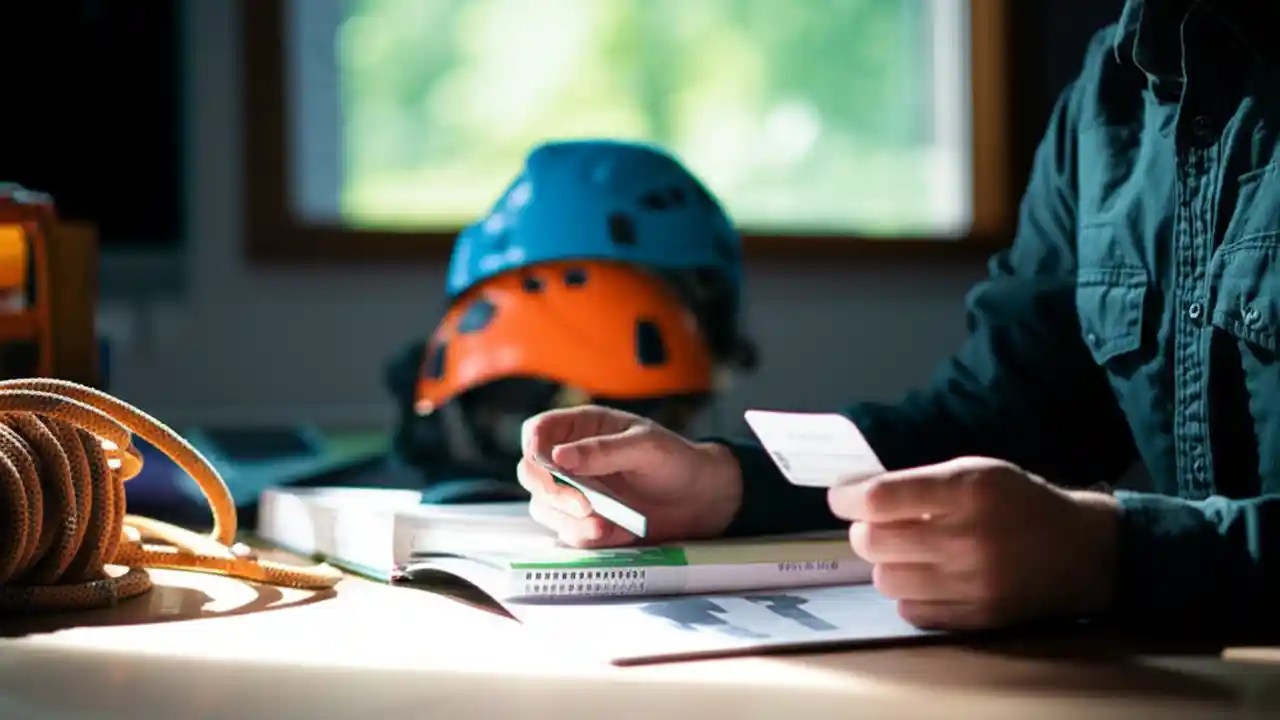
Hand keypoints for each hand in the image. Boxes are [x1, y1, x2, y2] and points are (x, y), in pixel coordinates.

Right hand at [518, 406, 742, 547]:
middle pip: (530, 472)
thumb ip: (603, 450)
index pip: (538, 431)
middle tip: (583, 505)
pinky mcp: (585, 521)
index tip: (549, 465)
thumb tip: (559, 456)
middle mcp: (572, 459)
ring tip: (605, 527)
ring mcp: (576, 492)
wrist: (700, 500)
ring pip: (544, 507)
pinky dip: (586, 537)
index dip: (534, 447)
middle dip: (551, 491)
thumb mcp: (646, 447)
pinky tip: (615, 534)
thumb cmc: (676, 461)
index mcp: (583, 428)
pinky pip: (568, 532)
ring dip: (569, 520)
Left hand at [827, 456, 1119, 629]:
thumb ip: (915, 481)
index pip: (879, 499)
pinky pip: (909, 610)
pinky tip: (928, 577)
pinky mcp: (976, 618)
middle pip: (873, 542)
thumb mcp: (974, 471)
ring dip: (885, 563)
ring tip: (906, 552)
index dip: (847, 498)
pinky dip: (908, 593)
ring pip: (884, 579)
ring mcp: (971, 584)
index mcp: (966, 489)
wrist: (1082, 550)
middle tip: (878, 525)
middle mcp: (966, 538)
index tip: (841, 498)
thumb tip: (850, 491)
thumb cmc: (1018, 501)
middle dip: (864, 531)